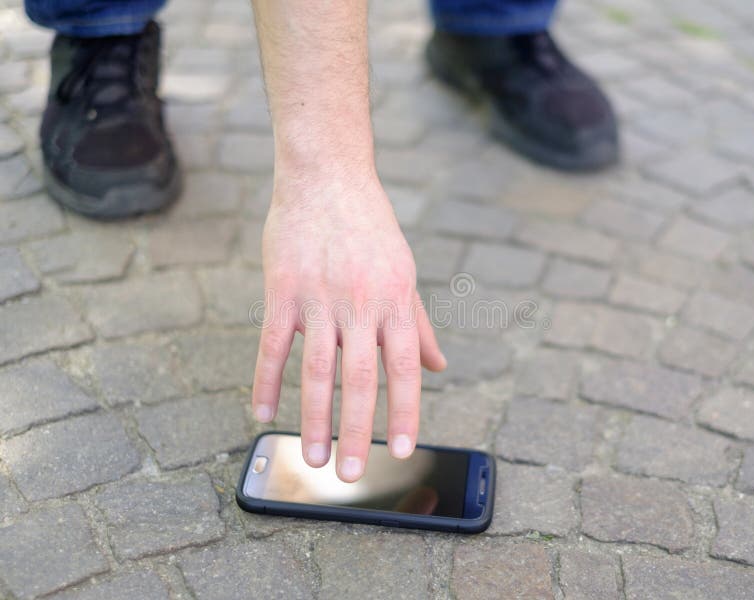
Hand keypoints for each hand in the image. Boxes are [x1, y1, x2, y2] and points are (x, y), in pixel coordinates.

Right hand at [251, 173, 446, 481]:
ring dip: (314, 418)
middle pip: (359, 379)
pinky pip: (273, 344)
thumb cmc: (369, 228)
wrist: (327, 176)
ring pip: (316, 370)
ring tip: (313, 457)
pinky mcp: (282, 289)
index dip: (403, 411)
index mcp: (394, 301)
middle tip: (352, 474)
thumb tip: (439, 367)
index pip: (404, 368)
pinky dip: (266, 380)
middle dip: (357, 430)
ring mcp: (319, 297)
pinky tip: (261, 412)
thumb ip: (417, 323)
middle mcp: (360, 303)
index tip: (400, 450)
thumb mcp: (403, 273)